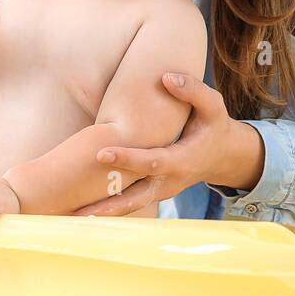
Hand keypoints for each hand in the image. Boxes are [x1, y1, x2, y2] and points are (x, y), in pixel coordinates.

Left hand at [71, 72, 263, 215]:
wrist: (222, 155)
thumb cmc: (214, 126)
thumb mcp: (213, 105)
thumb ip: (193, 90)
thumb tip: (166, 78)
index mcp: (183, 160)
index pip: (152, 162)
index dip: (128, 159)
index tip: (101, 153)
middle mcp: (170, 182)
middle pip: (137, 197)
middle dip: (110, 202)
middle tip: (81, 207)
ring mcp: (160, 192)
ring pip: (131, 207)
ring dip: (104, 214)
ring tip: (72, 218)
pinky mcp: (152, 193)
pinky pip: (129, 204)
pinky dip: (108, 210)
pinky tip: (80, 212)